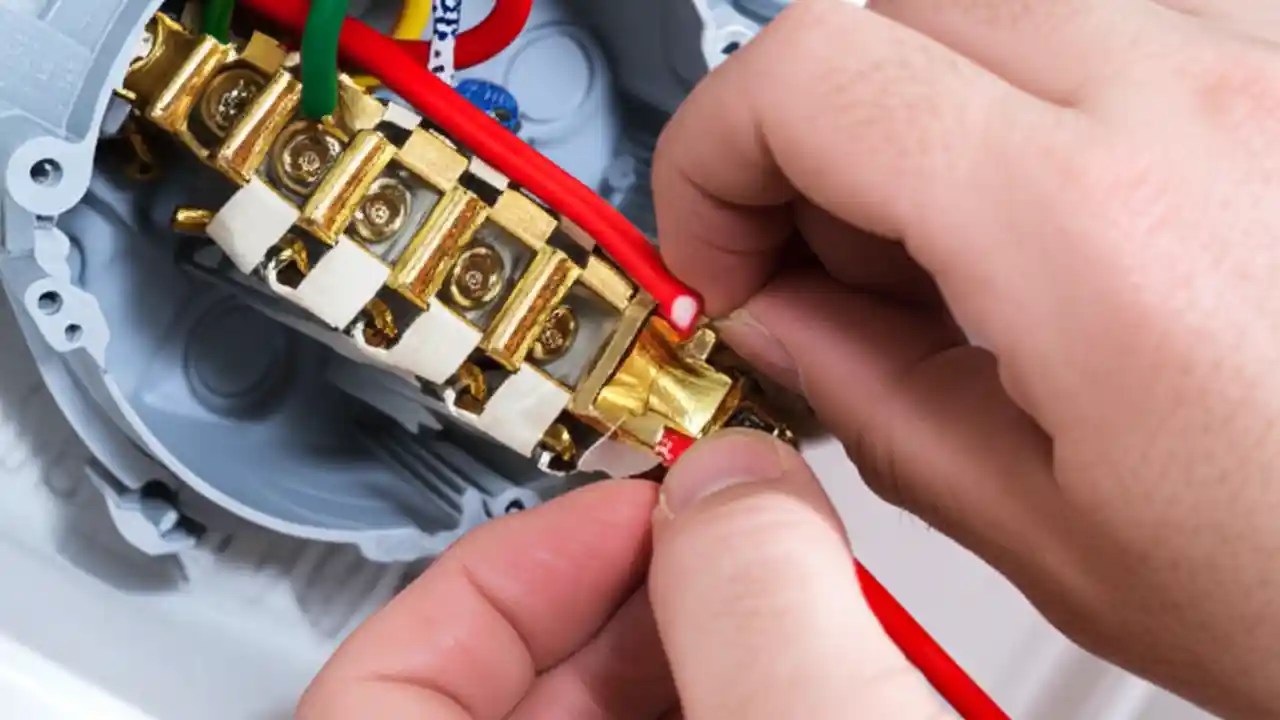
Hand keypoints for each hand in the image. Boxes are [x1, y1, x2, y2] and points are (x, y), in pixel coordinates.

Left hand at [297, 434, 944, 718]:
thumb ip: (764, 601)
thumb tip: (736, 481)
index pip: (386, 678)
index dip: (506, 563)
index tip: (623, 508)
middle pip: (515, 690)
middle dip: (638, 594)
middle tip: (733, 538)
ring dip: (703, 652)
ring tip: (795, 605)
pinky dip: (733, 703)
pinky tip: (817, 678)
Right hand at [653, 0, 1279, 715]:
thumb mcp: (1052, 536)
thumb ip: (870, 402)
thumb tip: (773, 321)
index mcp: (1097, 232)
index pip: (801, 77)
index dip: (709, 160)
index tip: (717, 256)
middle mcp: (1195, 96)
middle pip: (873, 5)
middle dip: (790, 125)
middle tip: (803, 256)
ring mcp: (1264, 62)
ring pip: (982, 0)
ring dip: (902, 106)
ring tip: (935, 249)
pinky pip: (1102, 23)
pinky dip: (1014, 97)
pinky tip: (1039, 220)